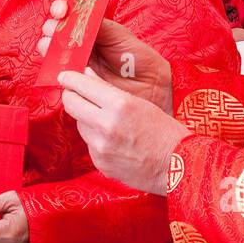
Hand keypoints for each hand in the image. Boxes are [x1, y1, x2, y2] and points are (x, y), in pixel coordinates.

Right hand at [37, 0, 173, 111]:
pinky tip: (61, 66)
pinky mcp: (73, 83)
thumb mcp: (123, 37)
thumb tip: (80, 17)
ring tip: (57, 48)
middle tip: (57, 30)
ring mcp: (75, 63)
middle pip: (54, 31)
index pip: (70, 14)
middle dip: (52, 27)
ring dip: (48, 46)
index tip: (62, 11)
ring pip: (50, 51)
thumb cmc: (141, 62)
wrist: (151, 90)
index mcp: (92, 29)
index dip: (61, 9)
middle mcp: (80, 44)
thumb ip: (101, 27)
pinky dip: (53, 68)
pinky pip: (56, 73)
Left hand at [58, 67, 186, 195]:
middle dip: (72, 96)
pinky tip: (113, 139)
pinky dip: (95, 138)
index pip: (82, 85)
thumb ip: (110, 90)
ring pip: (79, 124)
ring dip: (86, 118)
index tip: (64, 75)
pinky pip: (89, 143)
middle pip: (71, 103)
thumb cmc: (165, 131)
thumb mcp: (141, 103)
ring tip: (105, 119)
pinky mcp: (99, 162)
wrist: (179, 167)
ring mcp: (100, 147)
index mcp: (120, 104)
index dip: (70, 79)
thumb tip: (86, 75)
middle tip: (75, 93)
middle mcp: (106, 125)